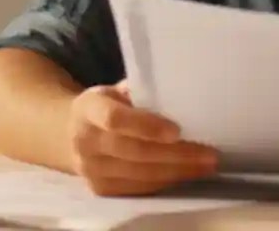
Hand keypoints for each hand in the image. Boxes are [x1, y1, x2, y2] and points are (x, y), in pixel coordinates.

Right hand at [67, 80, 218, 195]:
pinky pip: (139, 188)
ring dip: (178, 171)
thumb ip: (140, 92)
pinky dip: (166, 181)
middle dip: (176, 155)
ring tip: (206, 165)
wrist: (69, 133)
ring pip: (140, 174)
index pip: (115, 120)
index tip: (177, 130)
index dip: (146, 126)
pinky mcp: (101, 189)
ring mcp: (91, 170)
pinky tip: (187, 173)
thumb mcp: (114, 90)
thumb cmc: (104, 106)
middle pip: (135, 152)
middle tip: (209, 154)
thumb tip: (181, 93)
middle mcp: (86, 141)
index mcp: (88, 109)